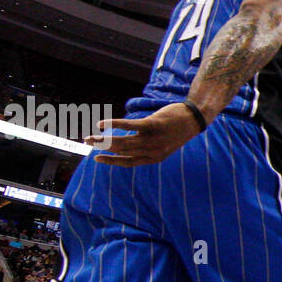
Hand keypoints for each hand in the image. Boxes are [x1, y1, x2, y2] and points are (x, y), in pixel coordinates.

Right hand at [88, 103, 204, 166]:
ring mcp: (152, 139)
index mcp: (154, 158)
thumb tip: (128, 142)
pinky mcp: (153, 125)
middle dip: (102, 148)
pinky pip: (129, 126)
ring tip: (89, 137)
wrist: (194, 119)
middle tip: (87, 142)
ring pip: (122, 141)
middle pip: (121, 151)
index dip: (111, 161)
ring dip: (102, 140)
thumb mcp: (163, 142)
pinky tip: (101, 125)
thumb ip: (147, 145)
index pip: (128, 162)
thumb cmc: (177, 129)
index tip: (97, 159)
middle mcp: (152, 151)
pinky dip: (113, 125)